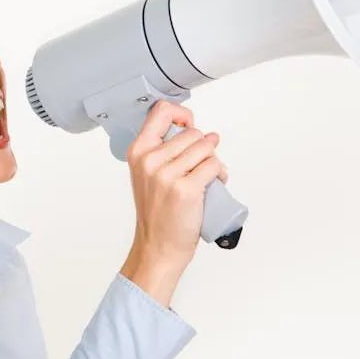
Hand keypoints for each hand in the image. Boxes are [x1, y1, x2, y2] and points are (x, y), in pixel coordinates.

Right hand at [119, 100, 226, 304]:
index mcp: (138, 152)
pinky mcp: (186, 189)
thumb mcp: (148, 174)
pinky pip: (214, 165)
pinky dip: (220, 173)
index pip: (162, 111)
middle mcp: (150, 160)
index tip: (189, 125)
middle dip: (204, 146)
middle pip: (193, 133)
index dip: (183, 114)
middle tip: (201, 164)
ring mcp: (167, 175)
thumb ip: (163, 150)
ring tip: (209, 175)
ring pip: (207, 148)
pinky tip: (215, 183)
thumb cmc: (157, 213)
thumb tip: (198, 133)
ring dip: (214, 160)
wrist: (158, 247)